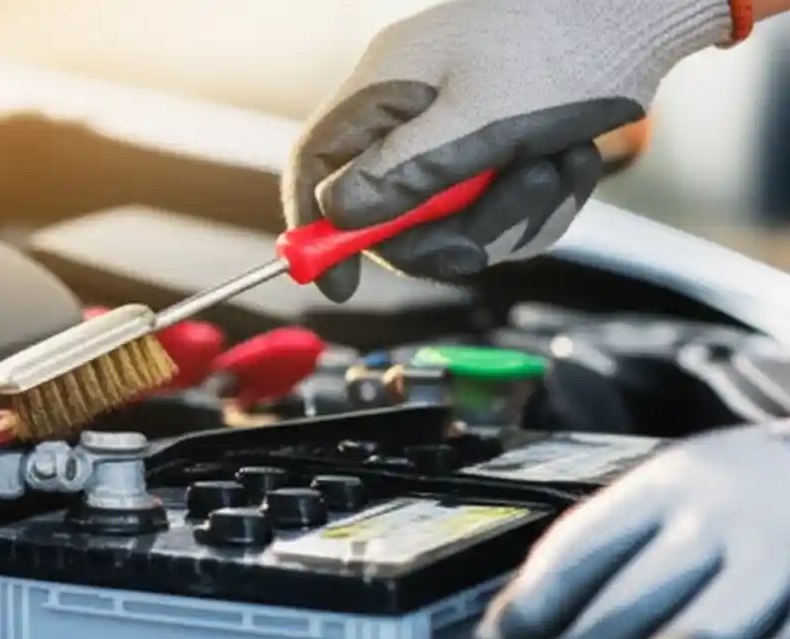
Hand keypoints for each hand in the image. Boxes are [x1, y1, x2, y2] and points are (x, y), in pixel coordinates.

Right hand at [284, 0, 734, 299]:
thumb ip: (404, 171)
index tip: (340, 285)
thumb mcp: (480, 119)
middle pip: (389, 208)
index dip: (316, 228)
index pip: (317, 162)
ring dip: (508, 215)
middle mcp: (412, 108)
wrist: (647, 13)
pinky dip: (538, 202)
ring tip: (555, 167)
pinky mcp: (498, 144)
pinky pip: (497, 206)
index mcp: (386, 85)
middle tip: (480, 241)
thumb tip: (339, 216)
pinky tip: (571, 162)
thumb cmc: (565, 47)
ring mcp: (456, 127)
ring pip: (452, 217)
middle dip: (443, 233)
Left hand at [472, 421, 789, 638]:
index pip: (581, 546)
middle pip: (629, 599)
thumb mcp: (679, 486)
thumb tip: (519, 618)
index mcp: (668, 483)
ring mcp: (780, 552)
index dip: (532, 601)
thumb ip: (615, 540)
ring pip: (698, 636)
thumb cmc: (746, 489)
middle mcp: (719, 514)